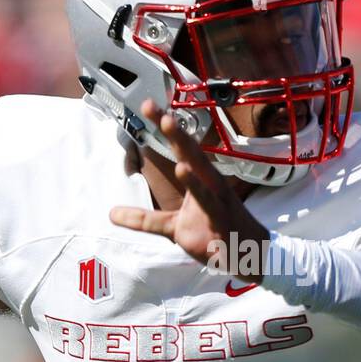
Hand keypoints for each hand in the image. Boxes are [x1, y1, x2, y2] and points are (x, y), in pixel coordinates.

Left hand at [109, 100, 269, 281]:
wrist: (249, 256)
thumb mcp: (173, 227)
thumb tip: (110, 214)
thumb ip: (144, 220)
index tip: (147, 106)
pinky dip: (196, 186)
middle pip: (190, 151)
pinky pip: (206, 201)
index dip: (165, 128)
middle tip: (153, 108)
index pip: (181, 149)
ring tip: (168, 125)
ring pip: (199, 169)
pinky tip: (184, 170)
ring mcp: (217, 199)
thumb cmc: (214, 234)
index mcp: (200, 180)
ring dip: (184, 145)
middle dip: (172, 129)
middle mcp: (210, 183)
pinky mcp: (220, 217)